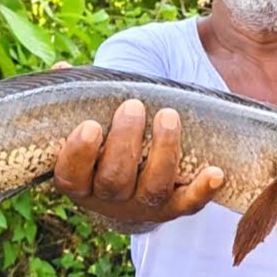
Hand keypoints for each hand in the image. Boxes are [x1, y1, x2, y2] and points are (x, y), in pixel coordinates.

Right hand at [50, 62, 223, 224]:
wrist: (130, 189)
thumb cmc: (103, 145)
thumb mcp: (85, 123)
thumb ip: (74, 100)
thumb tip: (60, 68)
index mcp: (79, 182)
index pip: (71, 174)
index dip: (79, 153)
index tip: (90, 125)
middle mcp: (109, 199)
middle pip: (114, 180)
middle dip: (124, 142)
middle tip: (132, 107)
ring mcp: (143, 205)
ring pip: (154, 188)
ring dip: (163, 152)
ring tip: (168, 117)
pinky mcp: (174, 207)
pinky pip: (190, 204)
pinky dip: (203, 190)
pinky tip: (216, 173)